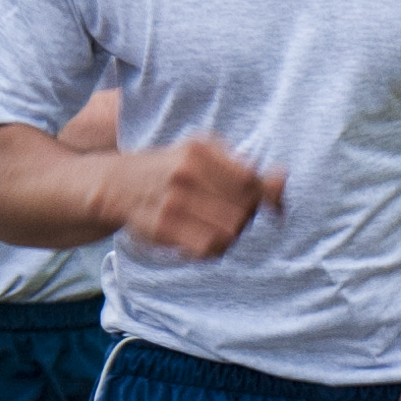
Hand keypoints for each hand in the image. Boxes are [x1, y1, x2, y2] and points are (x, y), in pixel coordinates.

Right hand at [116, 135, 283, 261]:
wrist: (118, 184)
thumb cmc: (170, 168)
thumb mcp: (201, 152)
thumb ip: (241, 164)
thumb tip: (282, 178)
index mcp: (199, 151)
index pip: (249, 181)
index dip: (269, 197)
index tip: (276, 209)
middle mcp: (186, 175)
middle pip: (242, 209)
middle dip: (248, 217)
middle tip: (239, 216)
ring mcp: (173, 203)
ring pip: (229, 232)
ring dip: (232, 235)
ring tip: (221, 227)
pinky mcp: (164, 229)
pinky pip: (207, 248)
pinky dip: (215, 249)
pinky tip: (208, 240)